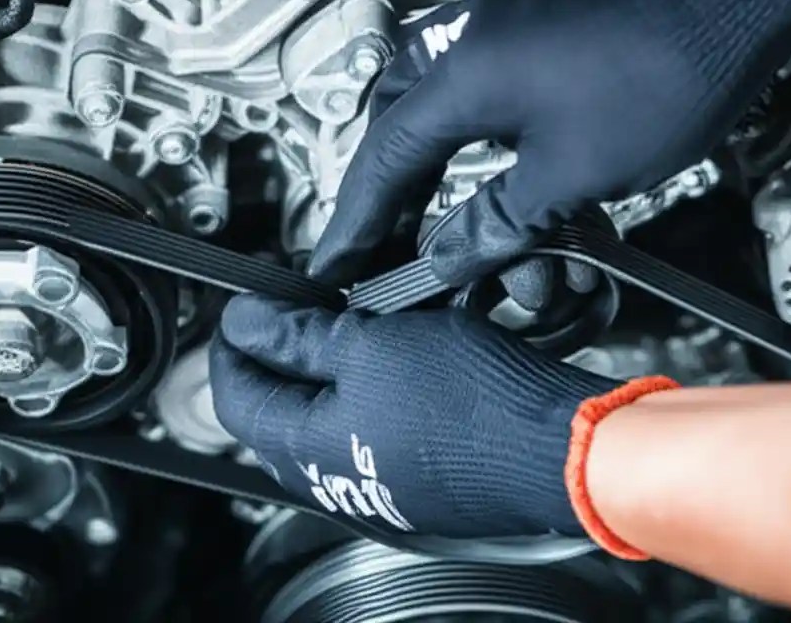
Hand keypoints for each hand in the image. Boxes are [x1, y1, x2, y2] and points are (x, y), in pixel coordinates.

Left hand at [207, 294, 623, 537]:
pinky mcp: (423, 481)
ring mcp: (381, 484)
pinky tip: (410, 360)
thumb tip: (248, 321)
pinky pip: (380, 429)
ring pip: (335, 417)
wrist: (558, 449)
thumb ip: (300, 334)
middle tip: (300, 311)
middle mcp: (337, 479)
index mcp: (306, 449)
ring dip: (338, 368)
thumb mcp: (372, 343)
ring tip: (363, 325)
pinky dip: (381, 390)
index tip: (247, 306)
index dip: (232, 340)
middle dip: (285, 353)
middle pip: (280, 409)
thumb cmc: (476, 404)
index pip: (233, 393)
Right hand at [308, 0, 790, 293]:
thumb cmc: (659, 81)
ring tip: (446, 224)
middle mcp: (464, 43)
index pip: (382, 164)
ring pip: (435, 109)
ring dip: (434, 169)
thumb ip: (498, 222)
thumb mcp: (570, 177)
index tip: (336, 267)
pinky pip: (475, 89)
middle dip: (390, 196)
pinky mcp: (533, 28)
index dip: (357, 225)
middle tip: (388, 248)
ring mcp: (499, 28)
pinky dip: (472, 140)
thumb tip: (451, 256)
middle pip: (395, 129)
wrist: (729, 9)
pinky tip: (493, 174)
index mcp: (457, 79)